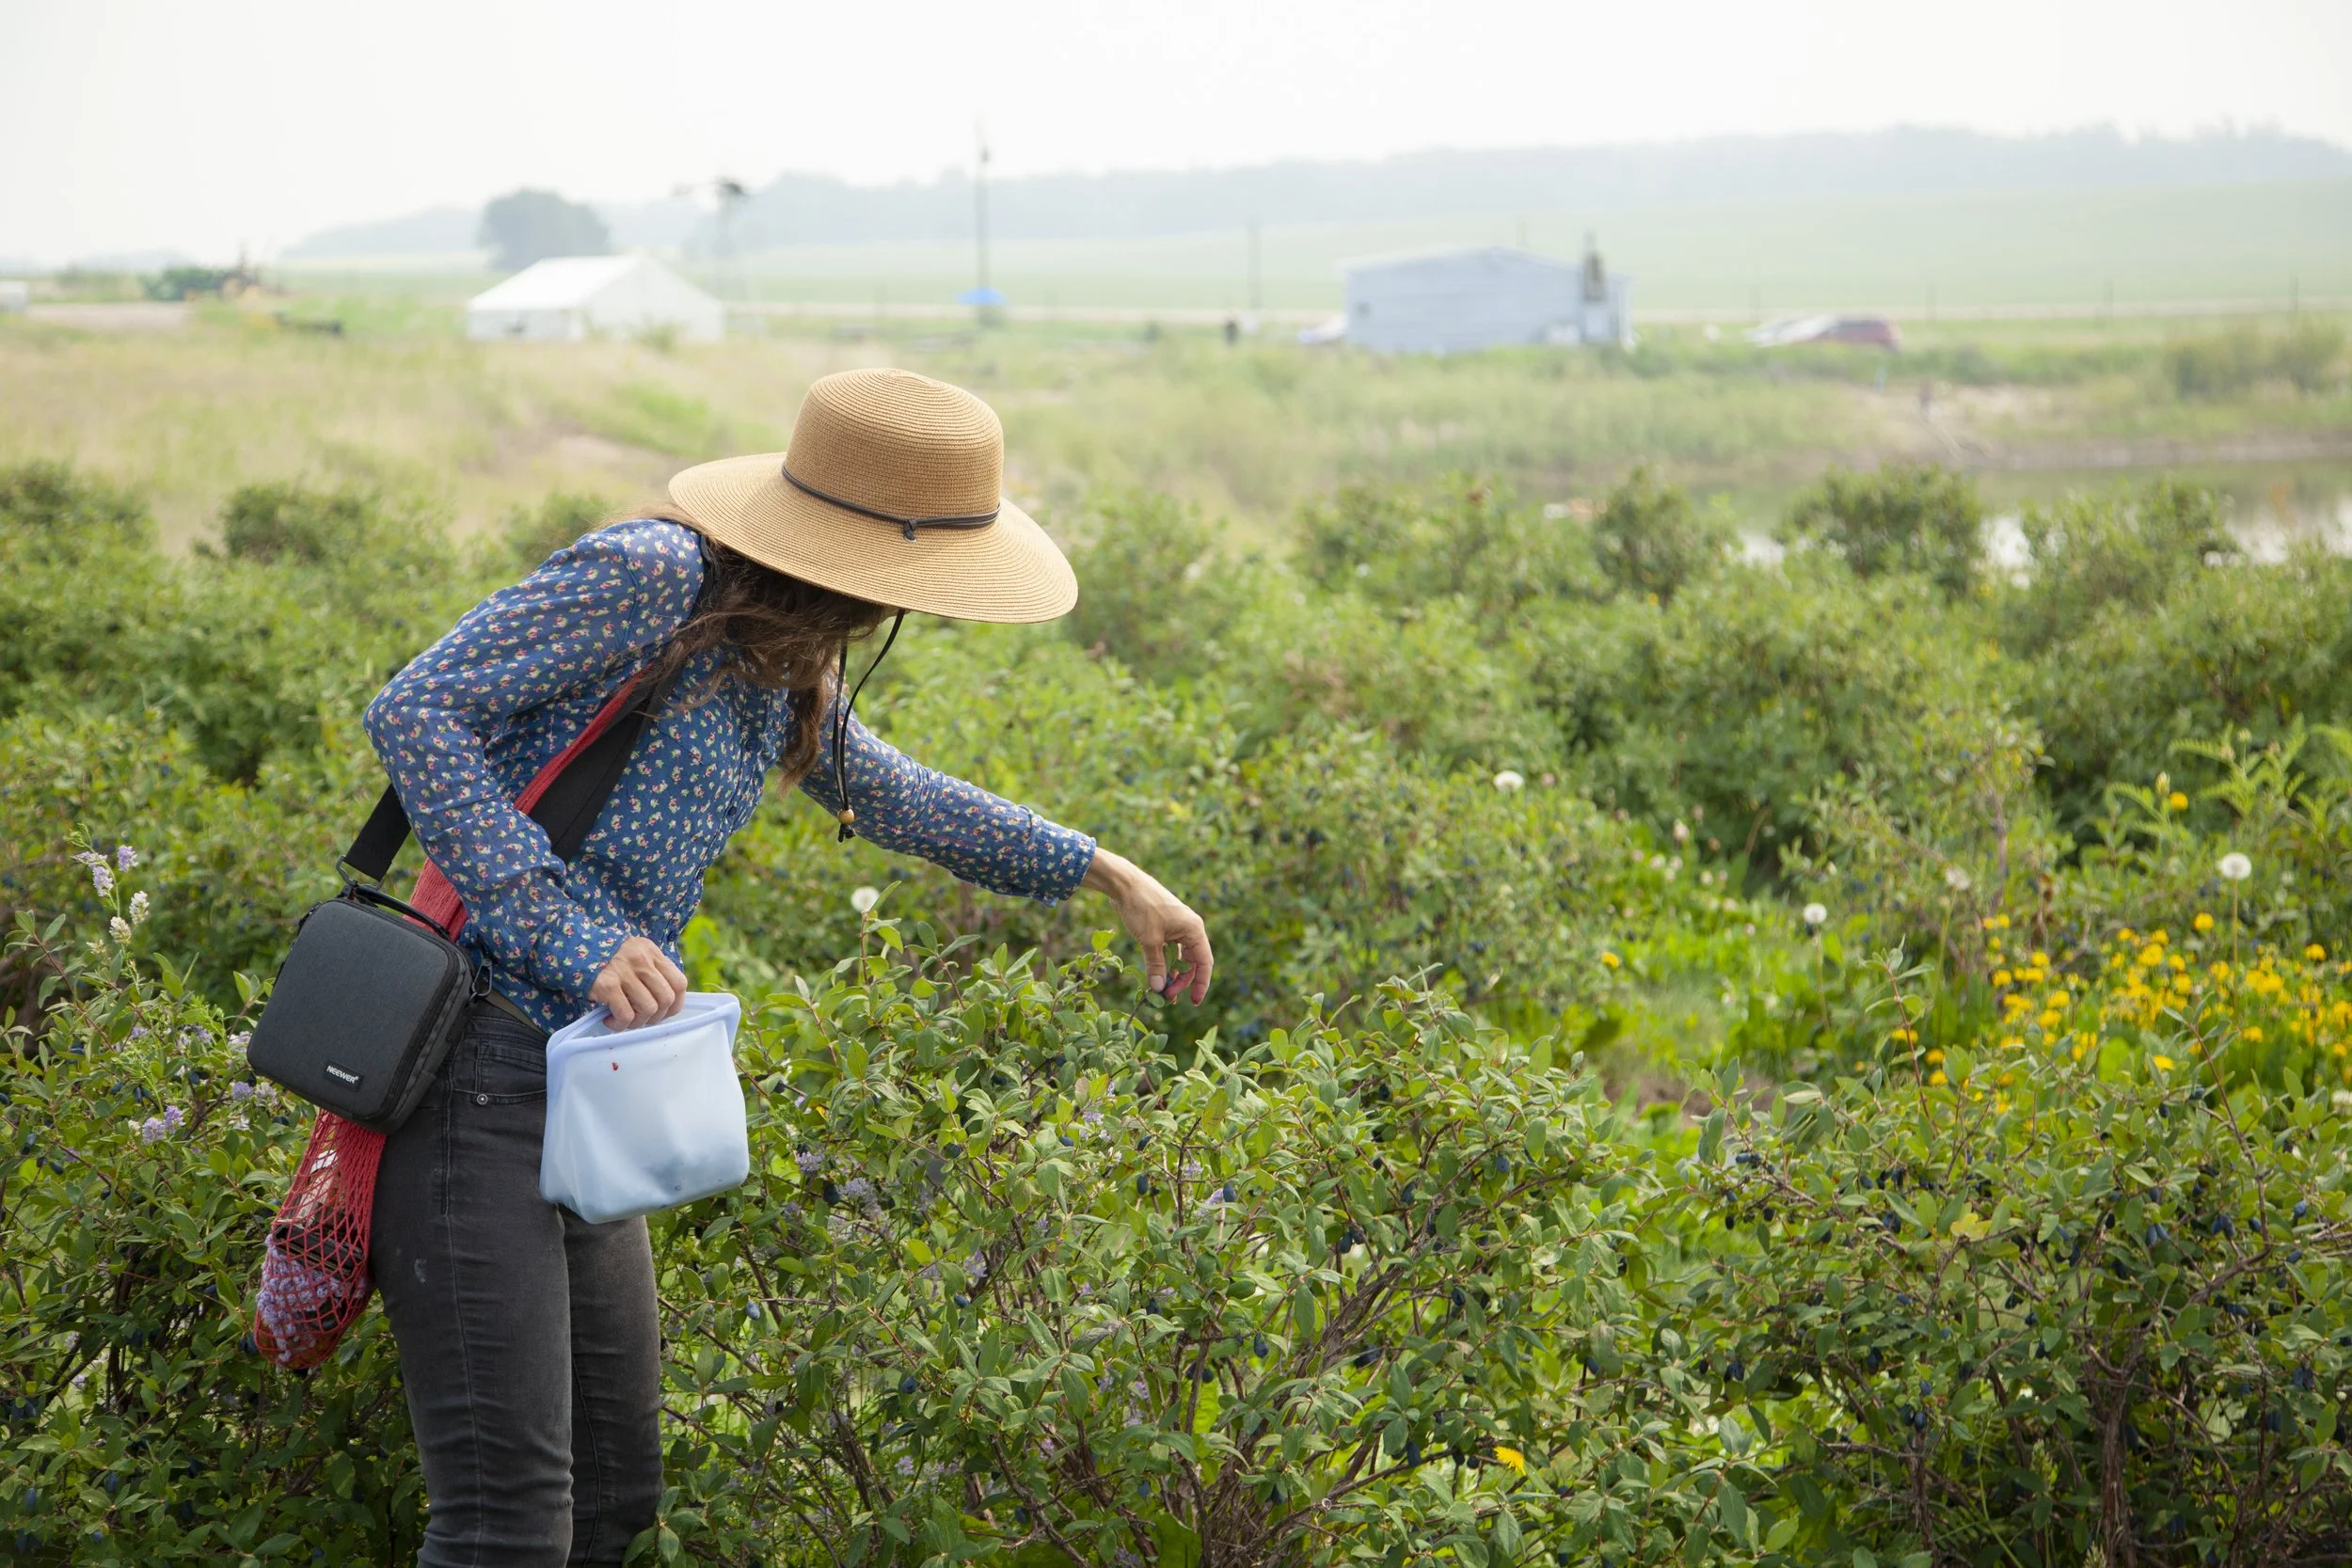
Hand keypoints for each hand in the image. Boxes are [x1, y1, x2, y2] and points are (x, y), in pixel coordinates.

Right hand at [590, 935, 686, 1028]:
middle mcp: (641, 959)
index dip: (675, 1004)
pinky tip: (609, 1020)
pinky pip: (626, 1015)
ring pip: (648, 1009)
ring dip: (637, 1022)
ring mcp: (624, 972)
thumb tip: (666, 1004)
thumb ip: (650, 971)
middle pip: (666, 998)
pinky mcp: (607, 985)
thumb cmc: (604, 959)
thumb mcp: (632, 954)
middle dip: (656, 1017)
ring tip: (623, 1020)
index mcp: (651, 952)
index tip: (662, 1013)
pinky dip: (619, 1025)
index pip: (679, 983)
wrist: (568, 948)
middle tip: (640, 1019)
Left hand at [1082, 848, 1214, 1004]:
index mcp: (1193, 929)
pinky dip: (1164, 962)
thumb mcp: (1149, 940)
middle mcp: (1189, 928)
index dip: (1201, 984)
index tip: (1194, 1002)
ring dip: (1172, 973)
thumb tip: (1159, 989)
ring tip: (1160, 989)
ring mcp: (1177, 927)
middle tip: (1166, 996)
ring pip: (1180, 957)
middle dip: (1181, 981)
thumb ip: (1156, 966)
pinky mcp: (1164, 926)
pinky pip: (1169, 949)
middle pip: (1193, 962)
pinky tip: (1156, 974)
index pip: (1205, 963)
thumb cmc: (1141, 908)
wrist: (1124, 884)